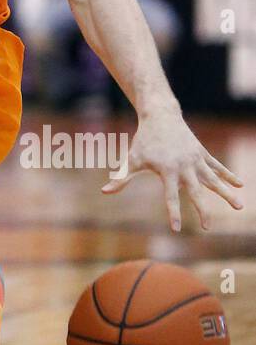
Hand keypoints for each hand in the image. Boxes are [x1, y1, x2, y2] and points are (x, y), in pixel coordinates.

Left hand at [100, 111, 243, 230]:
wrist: (161, 116)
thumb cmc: (144, 141)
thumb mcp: (132, 159)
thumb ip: (122, 177)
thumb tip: (104, 191)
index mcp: (167, 170)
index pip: (170, 196)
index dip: (173, 213)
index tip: (176, 229)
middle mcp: (184, 166)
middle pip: (196, 192)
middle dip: (202, 210)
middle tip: (207, 228)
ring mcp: (195, 159)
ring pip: (214, 179)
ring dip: (226, 193)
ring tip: (240, 206)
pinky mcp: (202, 153)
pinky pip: (217, 167)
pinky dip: (228, 175)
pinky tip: (240, 185)